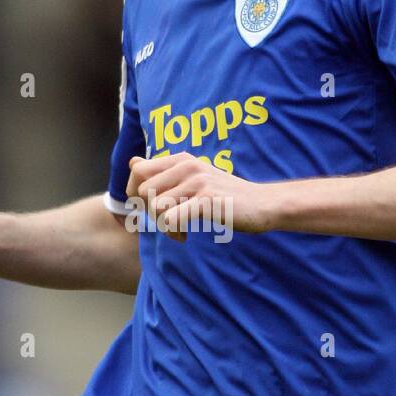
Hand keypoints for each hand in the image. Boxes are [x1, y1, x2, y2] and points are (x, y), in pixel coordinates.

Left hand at [125, 153, 270, 236]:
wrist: (263, 204)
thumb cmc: (226, 196)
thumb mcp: (193, 178)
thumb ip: (162, 172)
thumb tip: (132, 162)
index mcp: (181, 159)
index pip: (137, 172)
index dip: (137, 195)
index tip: (155, 209)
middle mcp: (187, 165)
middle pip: (143, 193)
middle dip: (150, 214)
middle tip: (169, 224)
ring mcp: (197, 181)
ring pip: (155, 208)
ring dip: (163, 227)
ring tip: (179, 232)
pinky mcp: (206, 200)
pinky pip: (170, 219)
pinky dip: (173, 233)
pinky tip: (185, 236)